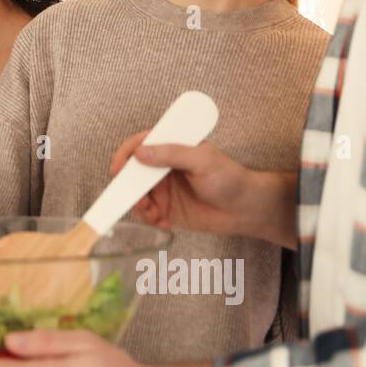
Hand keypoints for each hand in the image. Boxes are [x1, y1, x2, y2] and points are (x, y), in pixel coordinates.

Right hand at [109, 131, 293, 246]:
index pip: (140, 144)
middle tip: (138, 198)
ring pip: (136, 194)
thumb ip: (172, 153)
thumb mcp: (203, 160)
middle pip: (132, 172)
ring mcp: (163, 188)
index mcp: (171, 147)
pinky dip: (149, 219)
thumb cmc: (230, 178)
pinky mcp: (166, 209)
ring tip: (154, 213)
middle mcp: (163, 166)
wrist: (246, 209)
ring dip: (139, 205)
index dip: (125, 155)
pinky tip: (164, 222)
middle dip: (128, 186)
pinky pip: (147, 213)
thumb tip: (141, 153)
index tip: (118, 169)